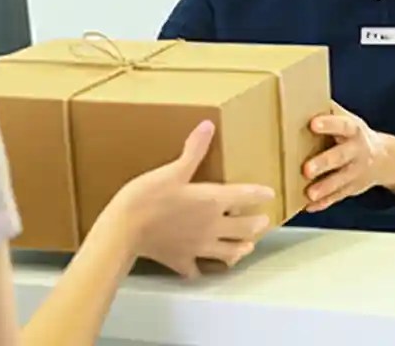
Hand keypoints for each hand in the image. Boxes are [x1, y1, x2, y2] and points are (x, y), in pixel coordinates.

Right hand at [103, 120, 275, 277]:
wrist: (124, 229)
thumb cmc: (148, 196)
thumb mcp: (172, 169)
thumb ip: (193, 149)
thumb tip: (209, 125)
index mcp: (212, 201)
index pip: (245, 197)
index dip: (260, 194)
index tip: (270, 194)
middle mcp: (212, 226)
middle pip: (245, 229)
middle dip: (256, 224)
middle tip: (264, 221)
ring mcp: (198, 247)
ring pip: (229, 252)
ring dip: (241, 249)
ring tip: (248, 247)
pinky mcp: (181, 260)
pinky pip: (197, 270)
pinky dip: (202, 269)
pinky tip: (202, 267)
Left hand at [303, 106, 394, 212]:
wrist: (384, 157)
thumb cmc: (353, 134)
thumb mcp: (347, 119)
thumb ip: (328, 111)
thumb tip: (302, 93)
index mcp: (353, 130)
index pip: (342, 125)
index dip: (328, 124)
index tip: (313, 123)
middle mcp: (357, 151)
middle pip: (340, 157)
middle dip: (324, 163)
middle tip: (306, 169)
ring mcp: (356, 171)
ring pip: (341, 181)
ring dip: (325, 188)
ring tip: (309, 193)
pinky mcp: (352, 188)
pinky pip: (338, 196)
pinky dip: (324, 203)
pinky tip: (309, 206)